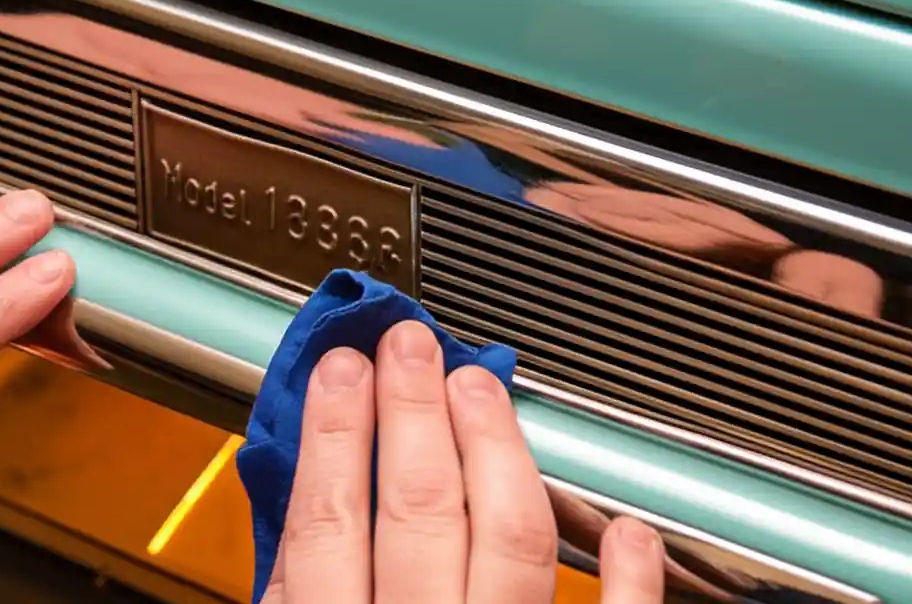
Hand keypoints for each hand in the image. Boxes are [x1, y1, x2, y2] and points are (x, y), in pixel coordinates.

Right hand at [266, 320, 664, 602]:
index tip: (341, 367)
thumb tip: (300, 497)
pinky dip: (628, 576)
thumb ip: (293, 589)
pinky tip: (631, 527)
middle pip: (420, 509)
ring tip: (481, 384)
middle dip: (412, 410)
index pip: (330, 520)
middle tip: (409, 345)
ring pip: (512, 539)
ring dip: (496, 448)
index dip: (334, 431)